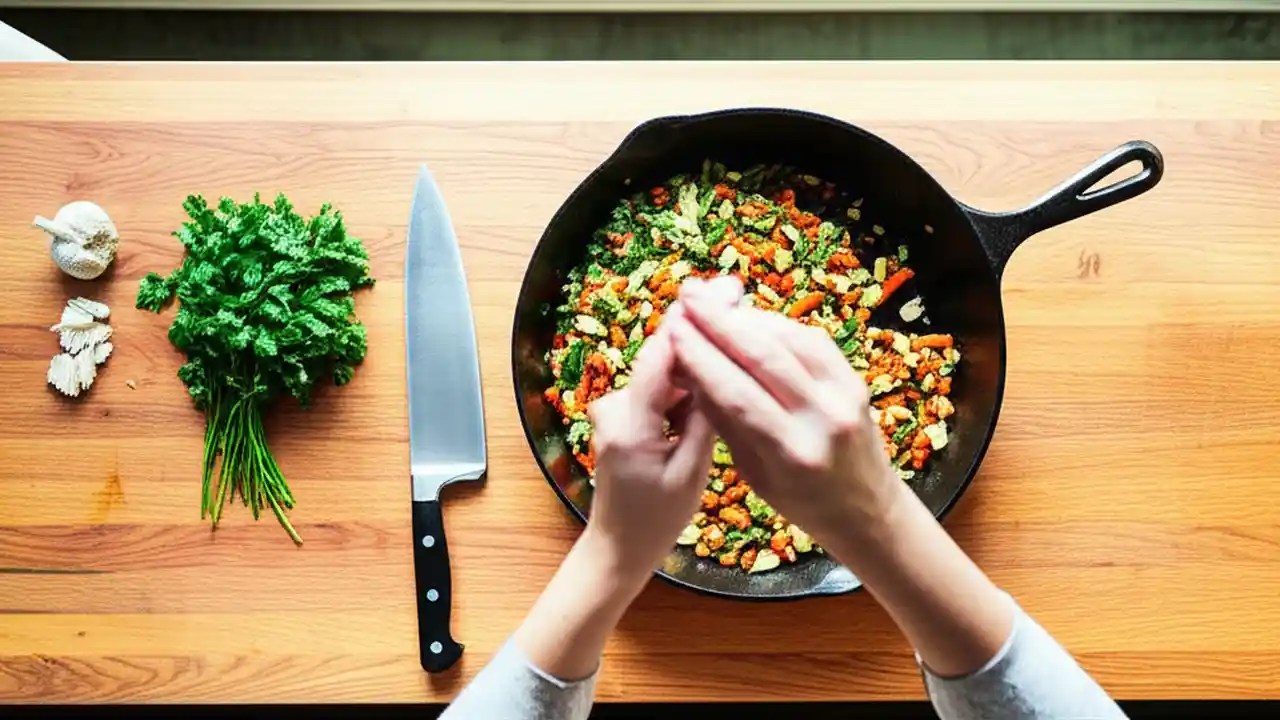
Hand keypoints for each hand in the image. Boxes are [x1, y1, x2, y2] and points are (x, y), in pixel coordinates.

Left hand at [583, 313, 715, 578]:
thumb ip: (705, 421)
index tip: (724, 293)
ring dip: (696, 353)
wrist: (616, 548)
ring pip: (663, 373)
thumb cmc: (656, 521)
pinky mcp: (622, 418)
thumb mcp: (692, 475)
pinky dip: (685, 380)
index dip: (694, 321)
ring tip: (736, 327)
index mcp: (630, 424)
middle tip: (737, 294)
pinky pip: (658, 390)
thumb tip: (723, 369)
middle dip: (699, 326)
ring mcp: (615, 412)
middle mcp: (614, 408)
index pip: (661, 357)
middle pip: (661, 357)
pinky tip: (716, 367)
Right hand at [668, 278, 905, 547]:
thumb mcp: (753, 475)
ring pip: (789, 339)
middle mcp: (823, 419)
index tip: (672, 329)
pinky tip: (749, 316)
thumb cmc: (801, 503)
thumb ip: (725, 420)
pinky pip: (812, 341)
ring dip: (746, 315)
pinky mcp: (856, 380)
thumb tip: (689, 369)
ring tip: (710, 299)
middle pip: (763, 356)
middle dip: (719, 321)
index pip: (736, 393)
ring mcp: (846, 395)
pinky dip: (777, 324)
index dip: (701, 356)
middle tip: (687, 294)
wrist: (868, 512)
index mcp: (791, 454)